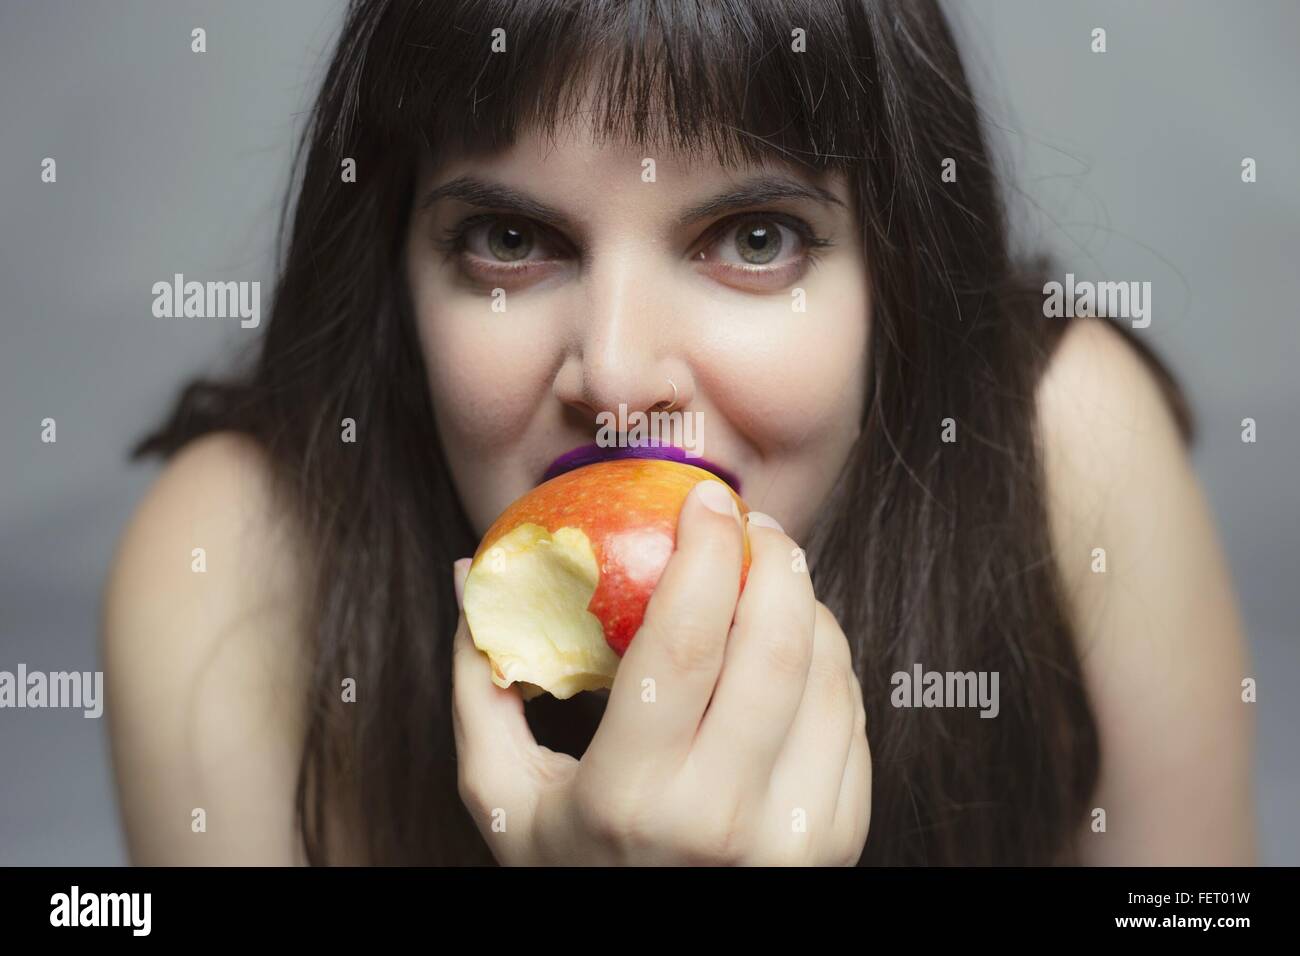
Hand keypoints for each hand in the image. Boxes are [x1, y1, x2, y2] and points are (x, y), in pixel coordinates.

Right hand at [451, 479, 871, 865]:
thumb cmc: (568, 870)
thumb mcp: (500, 795)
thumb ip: (481, 684)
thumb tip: (470, 571)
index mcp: (630, 797)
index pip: (683, 640)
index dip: (703, 549)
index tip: (706, 498)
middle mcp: (721, 819)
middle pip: (775, 645)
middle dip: (774, 558)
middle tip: (753, 523)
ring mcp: (791, 838)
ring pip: (827, 675)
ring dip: (806, 604)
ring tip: (771, 580)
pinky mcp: (833, 842)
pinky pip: (851, 720)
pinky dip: (830, 662)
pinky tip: (796, 646)